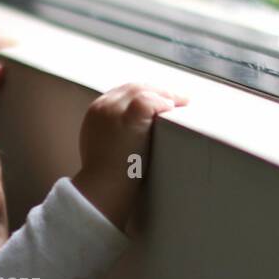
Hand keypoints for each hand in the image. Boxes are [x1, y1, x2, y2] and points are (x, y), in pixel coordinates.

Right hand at [71, 83, 188, 232]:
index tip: (159, 100)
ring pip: (144, 91)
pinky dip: (165, 102)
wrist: (102, 189)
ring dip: (166, 95)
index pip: (122, 94)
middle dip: (157, 91)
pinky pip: (151, 101)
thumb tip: (132, 134)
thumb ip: (113, 135)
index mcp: (94, 113)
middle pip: (134, 88)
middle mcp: (103, 107)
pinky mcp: (131, 117)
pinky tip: (176, 108)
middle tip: (178, 99)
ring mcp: (115, 110)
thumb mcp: (102, 150)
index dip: (143, 94)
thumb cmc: (105, 180)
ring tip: (183, 102)